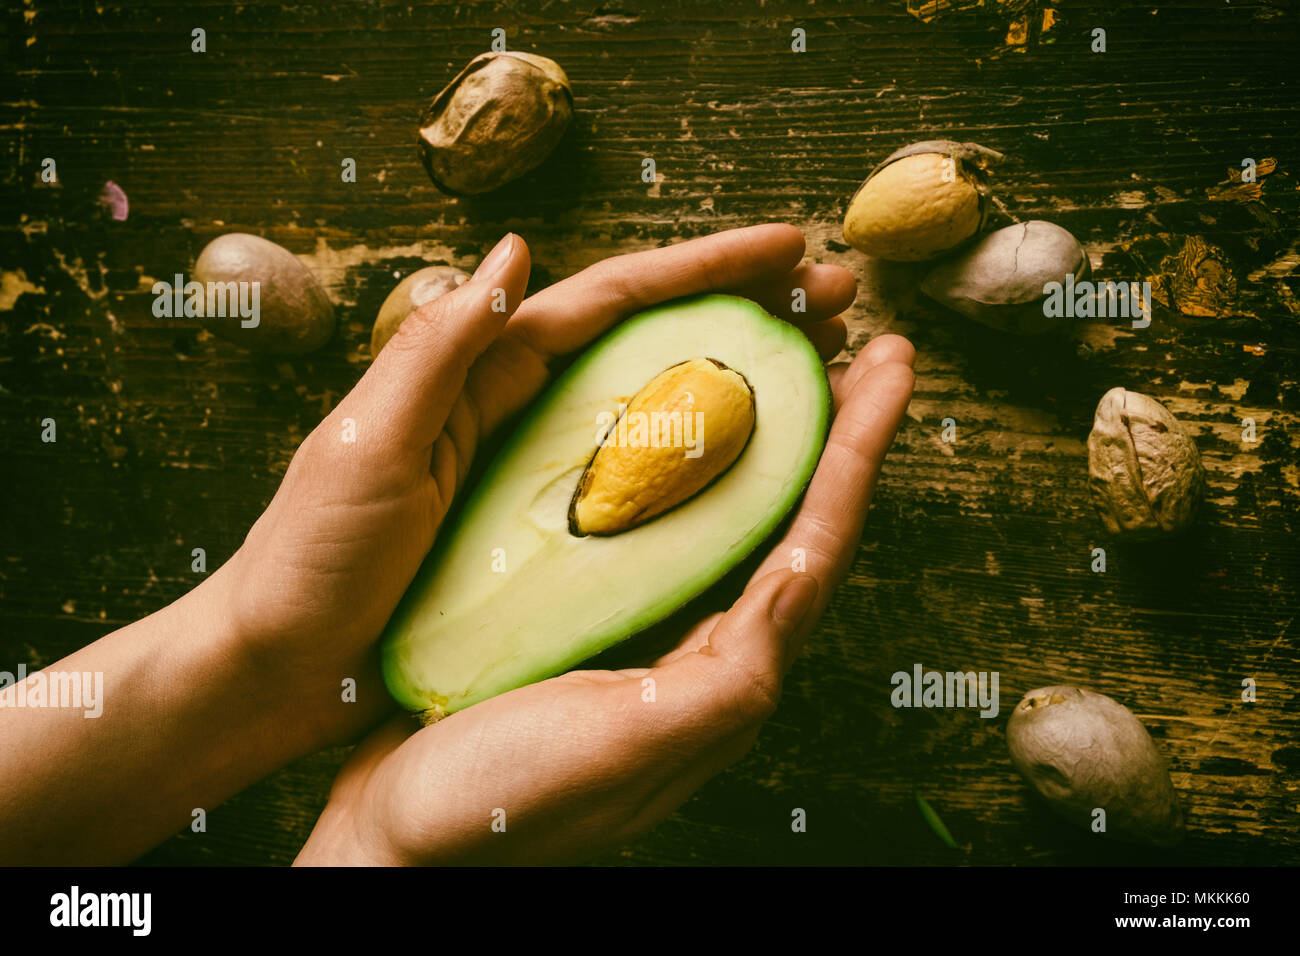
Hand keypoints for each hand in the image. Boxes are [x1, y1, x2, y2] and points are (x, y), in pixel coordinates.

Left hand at [226, 224, 864, 749]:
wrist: (280, 665)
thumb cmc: (311, 559)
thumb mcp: (367, 445)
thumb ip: (435, 349)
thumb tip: (511, 253)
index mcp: (479, 371)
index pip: (611, 299)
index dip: (705, 268)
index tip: (788, 251)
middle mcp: (514, 404)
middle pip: (651, 338)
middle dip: (745, 310)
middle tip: (835, 303)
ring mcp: (532, 467)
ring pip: (656, 403)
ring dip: (738, 377)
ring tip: (820, 365)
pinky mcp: (539, 528)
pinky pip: (639, 480)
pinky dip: (700, 458)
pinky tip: (753, 463)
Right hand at [294, 331, 913, 864]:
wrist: (403, 835)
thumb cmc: (503, 800)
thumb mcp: (626, 746)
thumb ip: (728, 679)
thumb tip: (799, 578)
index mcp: (727, 674)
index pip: (816, 544)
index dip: (859, 449)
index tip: (891, 363)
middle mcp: (707, 646)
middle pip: (796, 519)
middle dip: (839, 428)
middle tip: (864, 341)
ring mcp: (652, 625)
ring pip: (737, 512)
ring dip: (777, 435)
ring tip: (791, 360)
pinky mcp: (597, 613)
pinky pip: (664, 521)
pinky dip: (691, 462)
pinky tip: (681, 420)